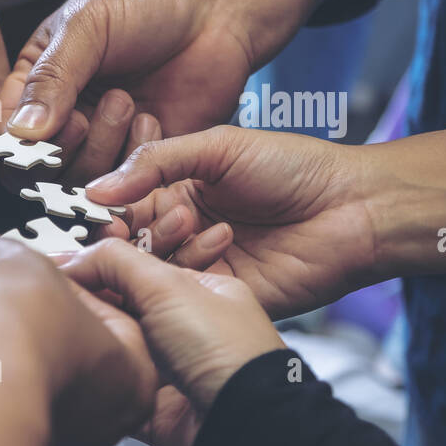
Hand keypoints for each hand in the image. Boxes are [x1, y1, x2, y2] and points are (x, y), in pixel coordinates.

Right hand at [0, 239, 156, 445]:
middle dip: (2, 290)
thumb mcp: (55, 263)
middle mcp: (81, 417)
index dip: (71, 278)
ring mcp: (20, 426)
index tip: (47, 260)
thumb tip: (6, 260)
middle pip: (38, 333)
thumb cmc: (35, 338)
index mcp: (129, 383)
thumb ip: (33, 260)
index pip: (106, 318)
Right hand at [1, 0, 389, 160]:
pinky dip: (131, 162)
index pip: (3, 128)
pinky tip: (150, 119)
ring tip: (126, 102)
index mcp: (36, 79)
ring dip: (99, 148)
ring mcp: (101, 140)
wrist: (220, 3)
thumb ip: (52, 77)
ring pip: (76, 181)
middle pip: (34, 168)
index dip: (12, 140)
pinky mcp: (140, 158)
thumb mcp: (88, 24)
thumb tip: (21, 131)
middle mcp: (62, 115)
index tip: (33, 132)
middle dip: (57, 149)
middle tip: (81, 117)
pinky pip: (121, 186)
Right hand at [62, 238, 284, 445]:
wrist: (240, 426)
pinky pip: (114, 388)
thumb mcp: (169, 287)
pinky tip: (84, 373)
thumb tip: (74, 257)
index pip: (139, 269)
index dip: (100, 267)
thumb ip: (117, 261)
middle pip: (123, 308)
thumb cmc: (230, 356)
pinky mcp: (155, 407)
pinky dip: (98, 382)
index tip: (66, 269)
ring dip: (97, 342)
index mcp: (202, 292)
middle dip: (95, 304)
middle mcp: (189, 330)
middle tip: (63, 300)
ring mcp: (173, 370)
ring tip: (75, 336)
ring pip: (115, 347)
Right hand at [87, 124, 378, 317]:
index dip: (104, 207)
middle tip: (120, 226)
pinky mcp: (217, 299)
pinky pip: (181, 295)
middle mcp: (180, 231)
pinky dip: (182, 276)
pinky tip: (208, 247)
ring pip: (148, 270)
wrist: (355, 208)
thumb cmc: (295, 168)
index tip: (90, 207)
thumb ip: (155, 162)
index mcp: (175, 191)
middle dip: (121, 232)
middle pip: (127, 241)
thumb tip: (95, 188)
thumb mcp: (219, 146)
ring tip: (182, 224)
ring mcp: (198, 267)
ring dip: (157, 247)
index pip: (122, 203)